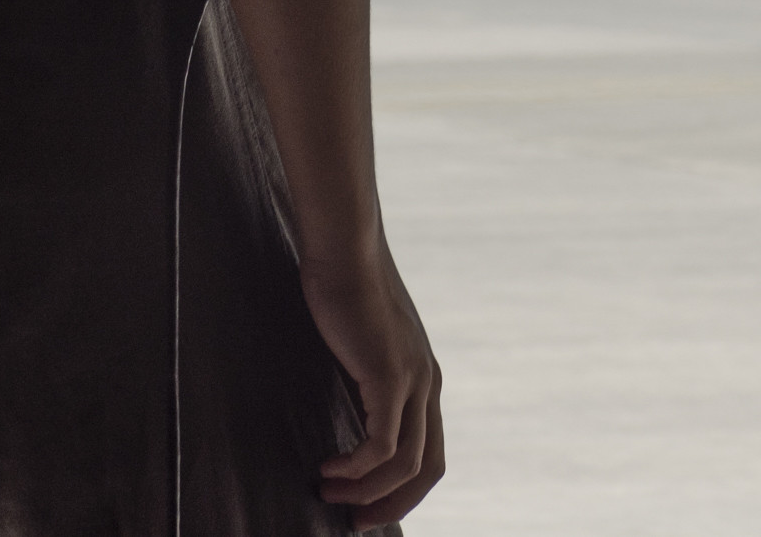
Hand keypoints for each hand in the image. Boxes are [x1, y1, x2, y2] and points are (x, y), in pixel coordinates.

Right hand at [305, 243, 445, 528]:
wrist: (345, 250)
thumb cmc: (342, 291)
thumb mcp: (359, 345)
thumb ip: (361, 377)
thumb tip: (341, 408)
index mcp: (423, 378)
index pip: (432, 454)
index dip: (404, 491)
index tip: (366, 508)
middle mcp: (428, 383)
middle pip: (430, 468)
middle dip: (393, 504)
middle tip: (354, 523)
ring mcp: (414, 380)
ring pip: (405, 464)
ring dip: (365, 490)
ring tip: (328, 492)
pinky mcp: (391, 375)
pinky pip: (383, 446)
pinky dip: (357, 468)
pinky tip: (328, 467)